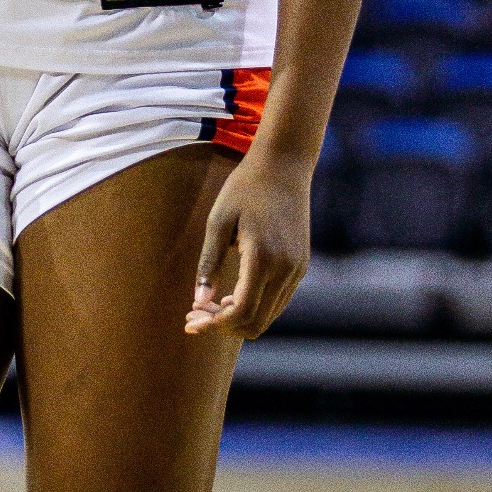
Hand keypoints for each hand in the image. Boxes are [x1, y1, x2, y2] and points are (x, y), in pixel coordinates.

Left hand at [184, 152, 310, 339]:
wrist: (284, 166)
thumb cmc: (244, 189)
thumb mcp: (217, 222)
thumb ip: (209, 264)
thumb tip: (199, 303)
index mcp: (263, 258)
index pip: (241, 312)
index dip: (213, 324)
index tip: (190, 320)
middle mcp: (286, 269)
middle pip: (256, 323)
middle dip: (223, 326)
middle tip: (195, 316)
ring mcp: (297, 269)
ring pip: (268, 316)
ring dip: (238, 319)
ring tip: (209, 308)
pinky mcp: (300, 265)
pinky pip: (277, 301)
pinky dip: (254, 307)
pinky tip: (231, 296)